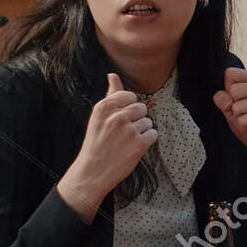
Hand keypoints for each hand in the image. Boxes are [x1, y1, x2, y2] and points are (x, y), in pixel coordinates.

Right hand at [58, 72, 156, 220]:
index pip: (130, 96)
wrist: (92, 172)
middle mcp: (117, 116)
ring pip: (148, 121)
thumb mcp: (98, 116)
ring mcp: (129, 130)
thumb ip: (110, 94)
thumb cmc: (96, 143)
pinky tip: (134, 147)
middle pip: (141, 107)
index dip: (127, 108)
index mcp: (105, 106)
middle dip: (136, 119)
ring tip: (126, 142)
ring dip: (141, 131)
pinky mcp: (140, 144)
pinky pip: (153, 134)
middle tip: (122, 133)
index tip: (119, 120)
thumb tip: (113, 75)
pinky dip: (147, 141)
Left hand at [214, 67, 246, 189]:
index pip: (230, 73)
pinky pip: (241, 119)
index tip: (243, 101)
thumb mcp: (232, 108)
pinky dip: (244, 127)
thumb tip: (221, 96)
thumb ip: (223, 98)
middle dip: (234, 106)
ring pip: (236, 106)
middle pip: (232, 89)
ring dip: (240, 118)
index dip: (230, 91)